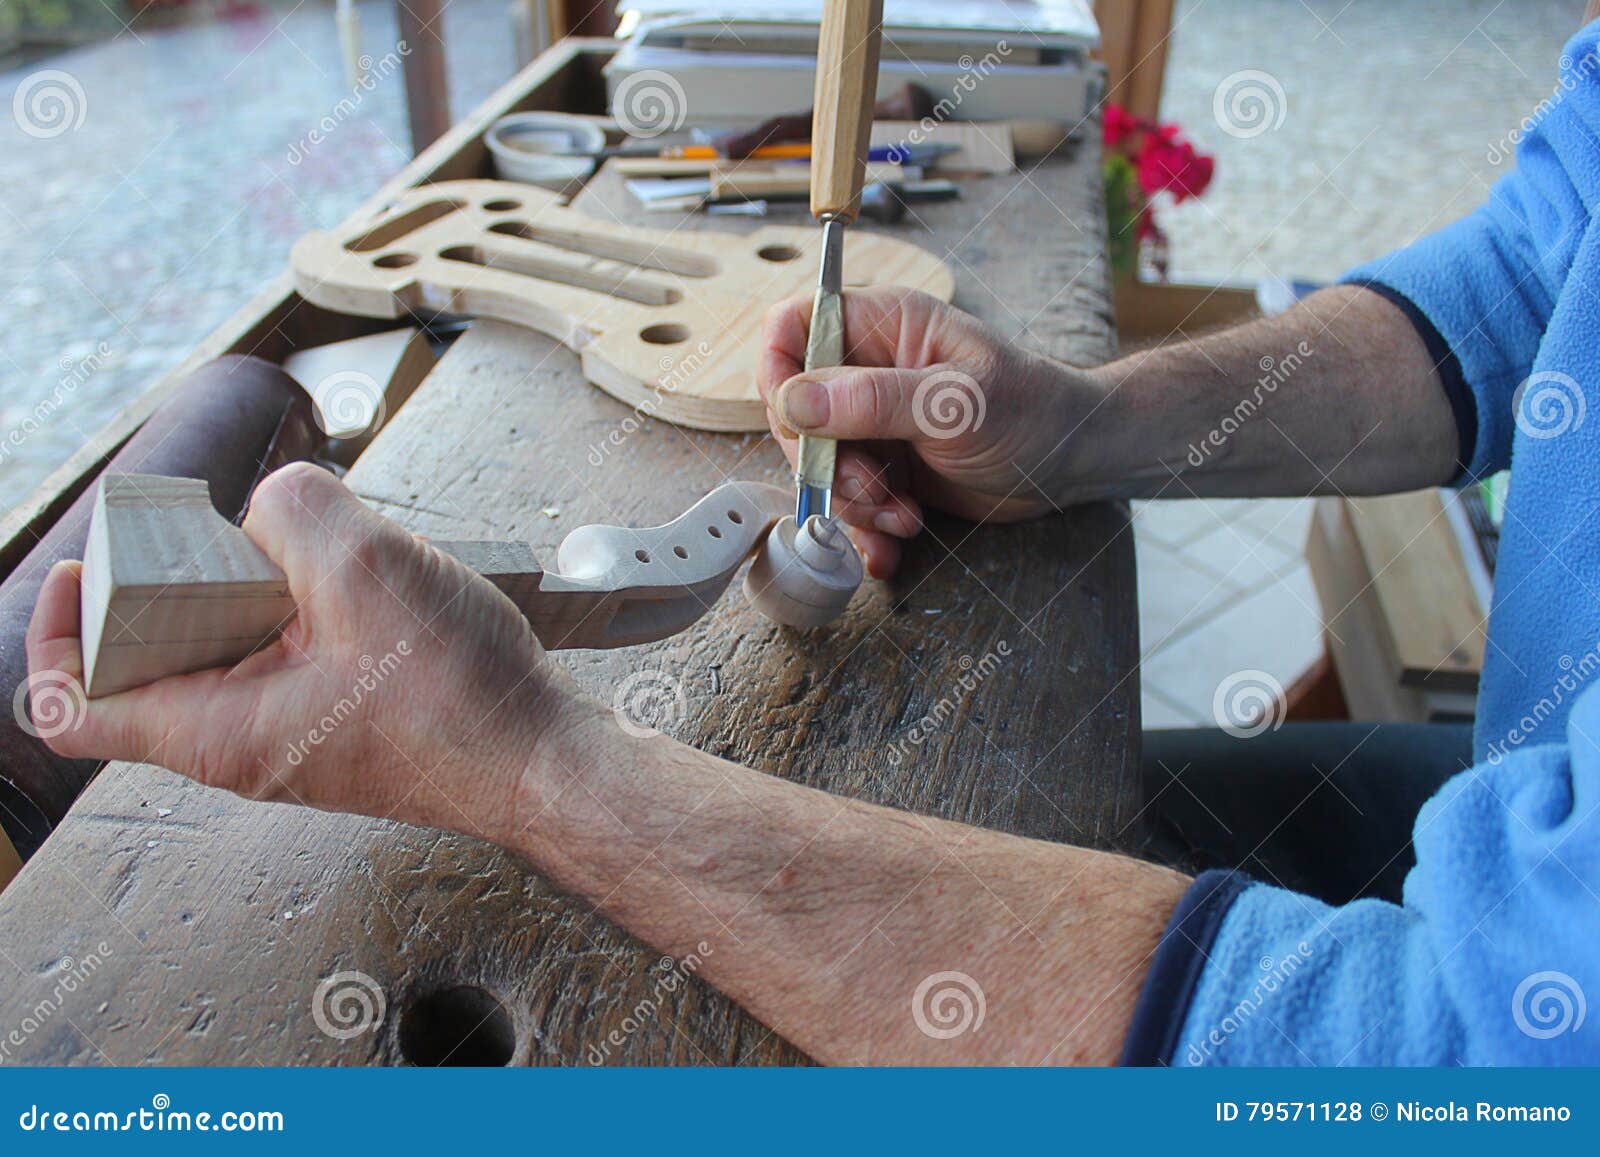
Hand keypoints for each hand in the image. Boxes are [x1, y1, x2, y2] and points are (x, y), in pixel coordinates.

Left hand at [25, 463, 574, 841]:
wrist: (541, 760)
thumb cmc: (464, 704)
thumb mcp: (368, 569)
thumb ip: (296, 511)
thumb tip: (274, 507)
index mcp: (217, 730)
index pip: (70, 707)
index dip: (54, 633)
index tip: (83, 574)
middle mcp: (243, 743)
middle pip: (153, 652)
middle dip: (180, 580)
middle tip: (234, 539)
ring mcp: (292, 734)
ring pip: (230, 645)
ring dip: (257, 587)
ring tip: (323, 561)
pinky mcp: (337, 718)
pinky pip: (289, 651)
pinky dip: (307, 607)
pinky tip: (368, 585)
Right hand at [757, 286, 1109, 577]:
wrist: (1074, 463)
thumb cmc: (1032, 410)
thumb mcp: (954, 403)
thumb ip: (874, 400)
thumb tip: (794, 400)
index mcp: (883, 326)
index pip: (792, 329)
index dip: (778, 374)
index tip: (799, 427)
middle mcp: (868, 370)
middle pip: (795, 410)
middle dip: (824, 464)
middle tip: (872, 490)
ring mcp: (873, 421)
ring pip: (819, 465)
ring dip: (852, 504)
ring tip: (904, 516)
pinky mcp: (886, 467)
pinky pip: (847, 501)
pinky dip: (864, 531)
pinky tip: (892, 547)